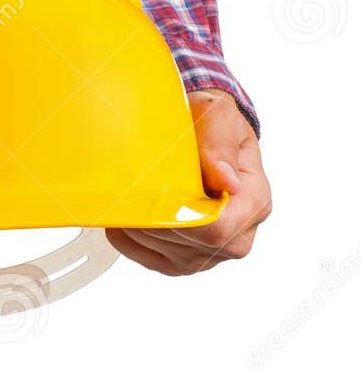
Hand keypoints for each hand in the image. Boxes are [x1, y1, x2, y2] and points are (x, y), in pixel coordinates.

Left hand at [106, 90, 270, 275]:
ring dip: (138, 231)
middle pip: (187, 245)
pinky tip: (124, 221)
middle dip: (152, 221)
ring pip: (166, 256)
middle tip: (130, 195)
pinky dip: (131, 243)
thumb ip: (219, 146)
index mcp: (254, 202)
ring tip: (127, 203)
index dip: (180, 219)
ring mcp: (212, 253)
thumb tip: (228, 183)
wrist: (203, 136)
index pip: (218, 229)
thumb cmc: (211, 125)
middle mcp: (239, 234)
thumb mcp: (217, 116)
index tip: (153, 198)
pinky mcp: (186, 260)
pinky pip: (153, 262)